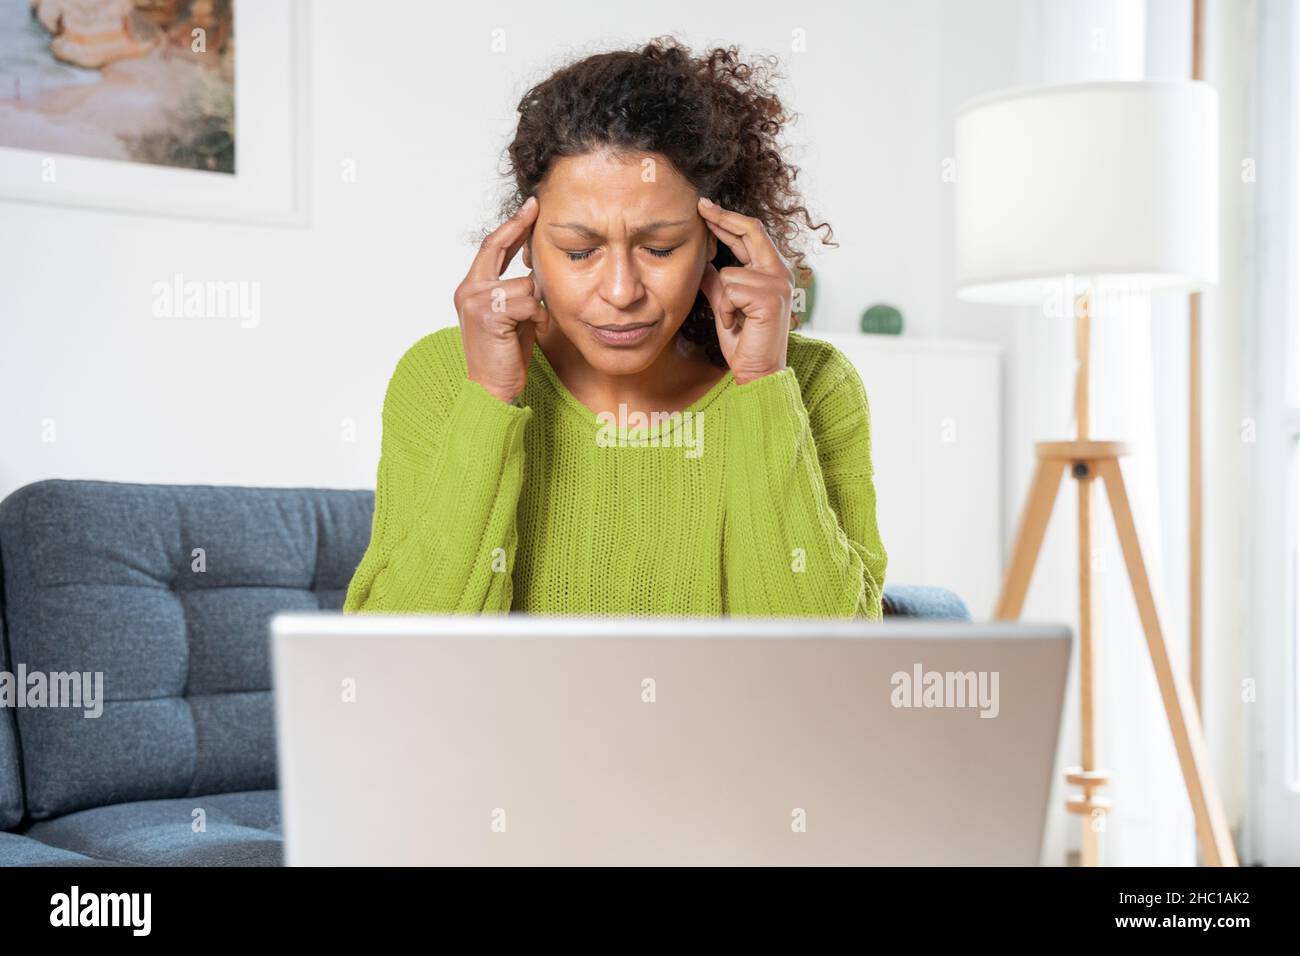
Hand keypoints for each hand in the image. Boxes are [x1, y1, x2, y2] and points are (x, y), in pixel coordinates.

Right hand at [454, 195, 550, 403]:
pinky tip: (534, 332)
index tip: (530, 209)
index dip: (511, 227)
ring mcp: (475, 300)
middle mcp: (468, 290)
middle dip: (519, 227)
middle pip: (496, 246)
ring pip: (525, 283)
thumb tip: (536, 270)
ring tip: (532, 326)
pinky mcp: (488, 314)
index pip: (490, 248)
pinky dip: (538, 318)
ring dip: (537, 305)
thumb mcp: (514, 316)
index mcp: (471, 288)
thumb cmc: (505, 355)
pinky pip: (528, 301)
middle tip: (536, 208)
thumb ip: (519, 292)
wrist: (492, 389)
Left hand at [696, 197, 795, 384]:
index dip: (728, 219)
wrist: (757, 371)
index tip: (706, 207)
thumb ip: (717, 282)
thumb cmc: (744, 340)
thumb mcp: (725, 305)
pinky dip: (726, 310)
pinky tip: (738, 324)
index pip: (751, 234)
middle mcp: (781, 273)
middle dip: (723, 218)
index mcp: (773, 272)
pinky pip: (730, 290)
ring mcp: (779, 284)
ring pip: (729, 272)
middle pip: (751, 231)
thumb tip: (702, 262)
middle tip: (701, 206)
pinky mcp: (770, 297)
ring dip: (723, 300)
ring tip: (735, 319)